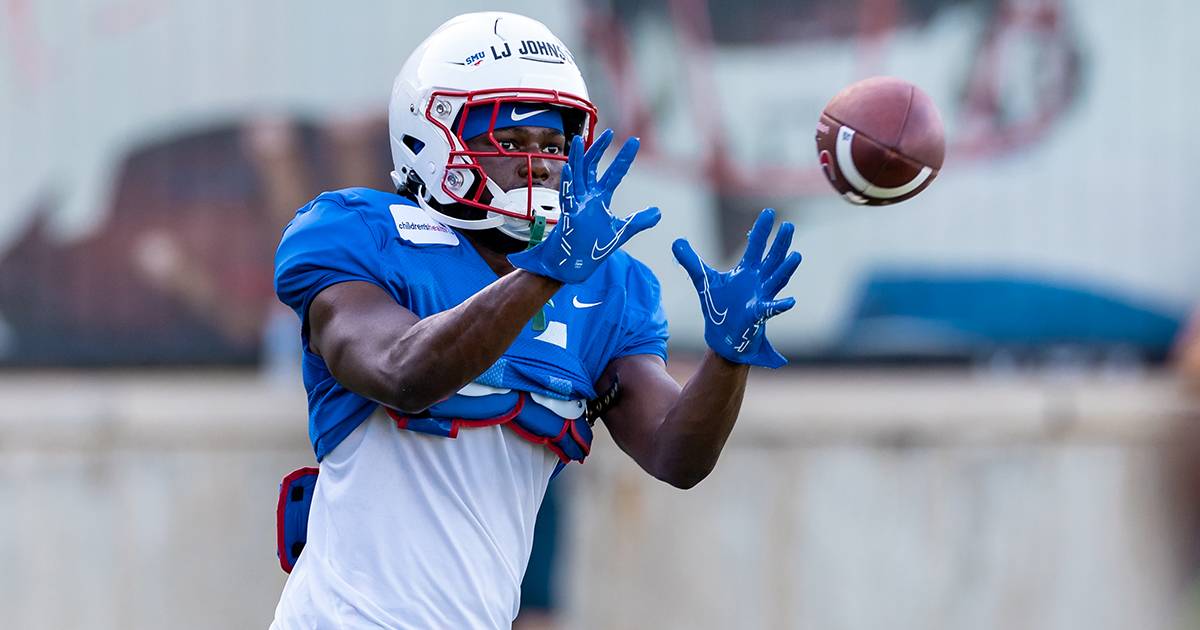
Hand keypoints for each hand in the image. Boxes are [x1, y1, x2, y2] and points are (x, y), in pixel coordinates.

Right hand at [508, 130, 660, 282]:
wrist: (576, 264)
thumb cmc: (594, 247)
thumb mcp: (622, 231)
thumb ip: (640, 221)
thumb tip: (658, 212)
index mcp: (600, 198)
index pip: (614, 174)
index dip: (624, 158)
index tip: (636, 142)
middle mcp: (587, 197)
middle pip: (592, 167)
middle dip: (600, 149)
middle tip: (611, 132)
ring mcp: (576, 204)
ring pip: (576, 175)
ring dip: (578, 158)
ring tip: (580, 140)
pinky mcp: (568, 216)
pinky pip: (567, 197)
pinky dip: (568, 182)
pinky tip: (570, 168)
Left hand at [672, 208, 800, 367]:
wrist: (722, 335)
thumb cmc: (720, 307)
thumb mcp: (703, 281)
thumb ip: (691, 261)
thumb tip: (675, 242)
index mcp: (747, 271)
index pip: (756, 246)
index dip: (761, 230)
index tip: (768, 212)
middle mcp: (758, 282)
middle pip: (772, 259)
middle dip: (780, 243)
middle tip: (788, 225)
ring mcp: (761, 297)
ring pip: (776, 280)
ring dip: (786, 269)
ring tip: (796, 256)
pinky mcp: (758, 315)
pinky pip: (771, 309)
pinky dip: (780, 305)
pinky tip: (790, 301)